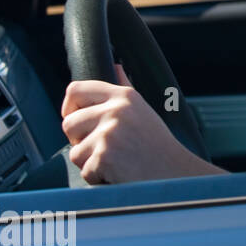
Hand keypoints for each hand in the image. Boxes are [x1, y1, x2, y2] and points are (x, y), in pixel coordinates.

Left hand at [60, 64, 221, 183]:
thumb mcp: (144, 110)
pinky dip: (99, 178)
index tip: (76, 119)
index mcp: (124, 96)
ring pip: (75, 151)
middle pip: (69, 124)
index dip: (69, 107)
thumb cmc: (159, 146)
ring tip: (117, 162)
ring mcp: (110, 133)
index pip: (76, 90)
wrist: (176, 174)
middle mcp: (116, 111)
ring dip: (90, 163)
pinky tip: (119, 173)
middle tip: (104, 148)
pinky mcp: (105, 156)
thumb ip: (125, 88)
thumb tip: (115, 67)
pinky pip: (85, 171)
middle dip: (79, 141)